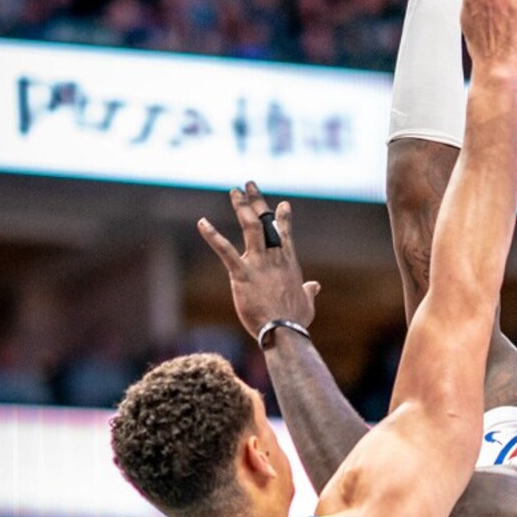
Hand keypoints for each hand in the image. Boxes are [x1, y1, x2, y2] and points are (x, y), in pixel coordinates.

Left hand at [197, 183, 320, 340]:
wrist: (284, 330)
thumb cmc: (295, 321)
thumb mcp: (307, 303)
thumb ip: (309, 292)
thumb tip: (314, 286)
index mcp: (289, 263)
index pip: (286, 234)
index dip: (283, 218)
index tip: (282, 204)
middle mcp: (274, 257)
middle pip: (266, 222)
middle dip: (257, 202)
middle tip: (249, 185)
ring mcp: (258, 263)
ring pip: (250, 227)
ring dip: (242, 207)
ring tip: (234, 191)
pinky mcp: (242, 274)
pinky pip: (225, 251)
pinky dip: (212, 236)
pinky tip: (201, 223)